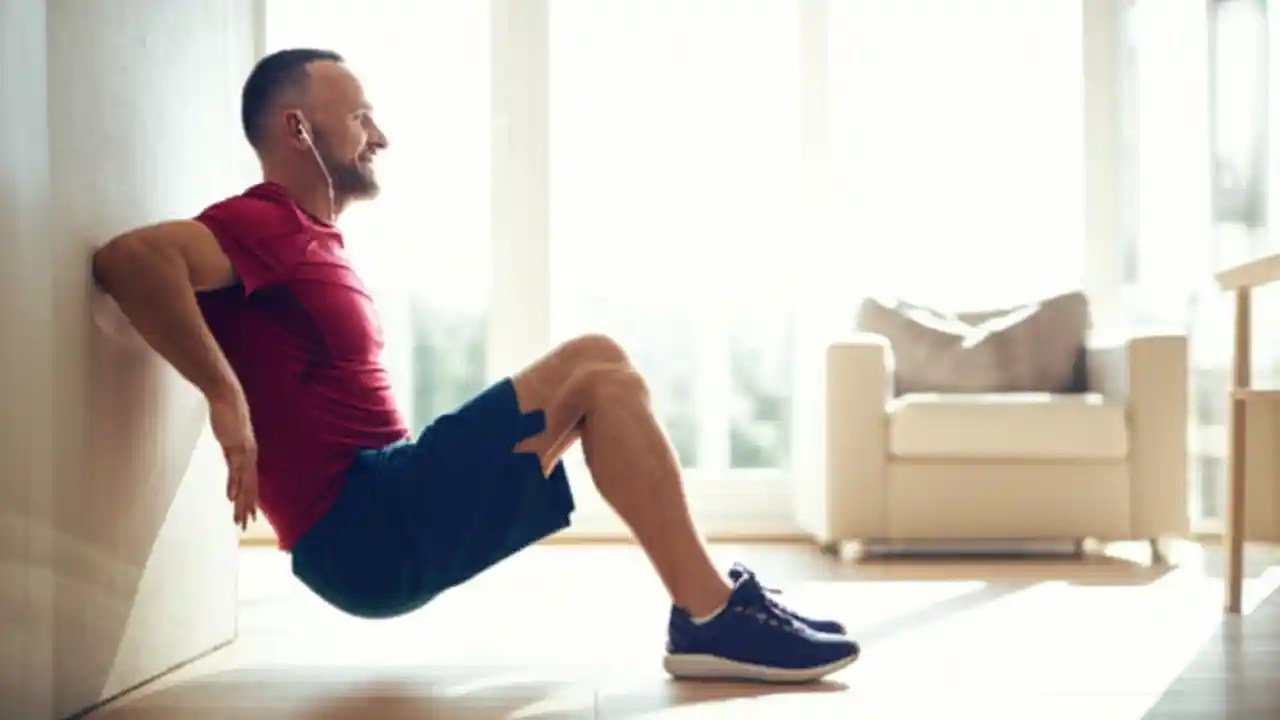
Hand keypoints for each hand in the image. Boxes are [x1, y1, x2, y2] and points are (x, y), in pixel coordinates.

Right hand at [208, 389, 258, 530]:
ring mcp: (243, 452)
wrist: (228, 397)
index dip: (251, 499)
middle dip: (247, 508)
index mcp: (249, 454)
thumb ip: (232, 448)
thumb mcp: (231, 435)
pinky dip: (233, 485)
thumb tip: (231, 456)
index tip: (250, 515)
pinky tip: (231, 499)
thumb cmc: (228, 414)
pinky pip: (234, 470)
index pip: (251, 482)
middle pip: (250, 487)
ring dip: (242, 503)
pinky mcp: (234, 447)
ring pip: (244, 483)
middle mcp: (249, 456)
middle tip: (245, 526)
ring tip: (239, 519)